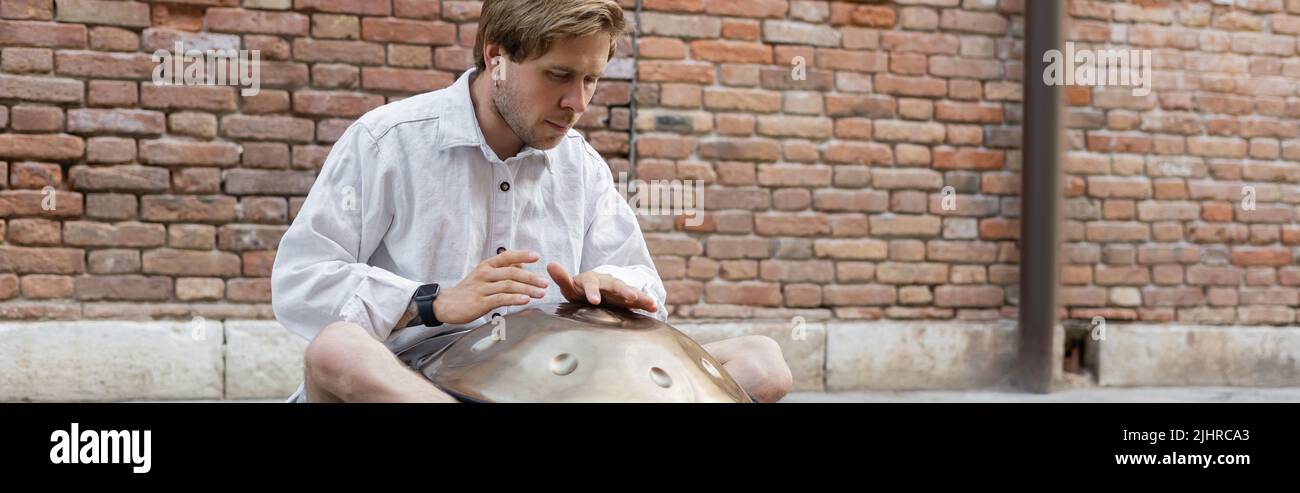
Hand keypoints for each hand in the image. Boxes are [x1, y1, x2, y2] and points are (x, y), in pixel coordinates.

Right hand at [430, 250, 549, 324]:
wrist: (446, 304)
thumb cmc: (469, 291)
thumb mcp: (484, 276)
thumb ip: (502, 269)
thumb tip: (522, 264)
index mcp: (486, 266)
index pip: (506, 256)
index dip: (522, 255)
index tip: (537, 256)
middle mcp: (484, 274)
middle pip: (511, 272)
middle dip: (531, 277)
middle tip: (545, 283)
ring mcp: (481, 288)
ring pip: (508, 285)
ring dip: (527, 289)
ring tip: (541, 293)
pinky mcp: (479, 302)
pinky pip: (500, 299)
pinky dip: (514, 299)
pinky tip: (525, 300)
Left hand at [546, 263, 657, 312]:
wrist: (593, 291)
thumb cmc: (580, 289)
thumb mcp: (569, 286)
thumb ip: (562, 277)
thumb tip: (550, 264)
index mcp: (592, 279)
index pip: (591, 284)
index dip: (593, 291)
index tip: (594, 300)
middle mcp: (608, 283)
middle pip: (616, 285)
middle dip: (624, 291)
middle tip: (630, 296)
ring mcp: (619, 291)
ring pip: (630, 292)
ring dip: (640, 296)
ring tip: (650, 302)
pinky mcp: (627, 300)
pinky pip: (638, 301)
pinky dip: (646, 303)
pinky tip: (655, 308)